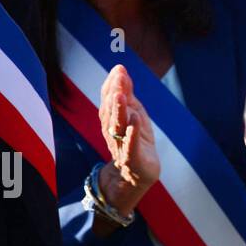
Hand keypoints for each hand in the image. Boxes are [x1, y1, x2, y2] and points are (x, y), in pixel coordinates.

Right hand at [97, 65, 158, 218]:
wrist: (136, 176)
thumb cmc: (135, 141)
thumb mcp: (133, 115)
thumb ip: (128, 95)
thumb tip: (121, 71)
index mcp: (111, 121)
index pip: (109, 101)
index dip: (112, 85)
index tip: (118, 69)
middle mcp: (112, 132)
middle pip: (111, 111)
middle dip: (114, 93)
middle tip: (119, 76)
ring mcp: (120, 146)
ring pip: (117, 127)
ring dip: (118, 110)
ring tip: (121, 95)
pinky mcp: (132, 159)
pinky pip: (130, 146)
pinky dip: (132, 133)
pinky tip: (134, 121)